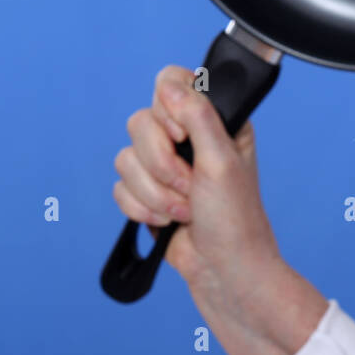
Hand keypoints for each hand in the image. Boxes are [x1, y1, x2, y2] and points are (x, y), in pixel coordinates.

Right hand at [112, 66, 324, 354]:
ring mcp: (166, 166)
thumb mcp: (223, 160)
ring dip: (155, 193)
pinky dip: (142, 209)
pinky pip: (119, 188)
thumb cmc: (235, 219)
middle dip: (162, 164)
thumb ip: (197, 116)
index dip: (168, 111)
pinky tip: (168, 222)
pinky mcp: (147, 193)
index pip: (172, 83)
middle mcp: (189, 138)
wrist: (223, 271)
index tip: (183, 139)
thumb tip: (168, 84)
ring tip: (185, 211)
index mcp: (216, 120)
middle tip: (191, 186)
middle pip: (140, 122)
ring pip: (125, 158)